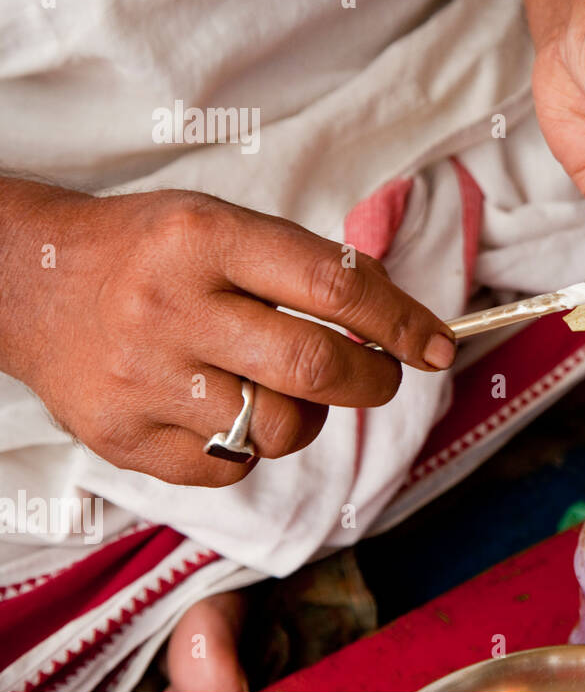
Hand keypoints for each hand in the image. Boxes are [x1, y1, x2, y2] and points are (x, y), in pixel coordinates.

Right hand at [0, 186, 454, 486]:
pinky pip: (230, 467)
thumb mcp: (223, 224)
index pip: (335, 287)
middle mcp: (171, 306)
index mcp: (206, 238)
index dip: (403, 322)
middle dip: (373, 380)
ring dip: (310, 419)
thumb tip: (403, 327)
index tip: (437, 346)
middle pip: (315, 368)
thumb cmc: (151, 252)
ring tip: (285, 391)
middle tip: (380, 375)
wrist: (29, 284)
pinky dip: (251, 449)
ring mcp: (142, 377)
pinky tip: (228, 412)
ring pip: (279, 429)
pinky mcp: (121, 437)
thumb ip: (306, 269)